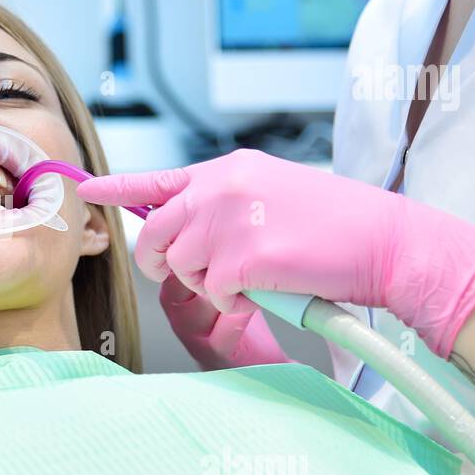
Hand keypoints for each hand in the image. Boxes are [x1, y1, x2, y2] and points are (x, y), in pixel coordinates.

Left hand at [76, 149, 474, 358]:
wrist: (388, 241)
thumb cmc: (337, 226)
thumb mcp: (270, 195)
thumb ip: (221, 206)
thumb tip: (182, 233)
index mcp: (227, 170)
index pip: (155, 180)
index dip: (115, 190)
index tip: (86, 190)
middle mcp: (220, 188)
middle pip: (155, 236)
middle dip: (167, 265)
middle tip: (200, 275)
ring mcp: (229, 220)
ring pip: (181, 268)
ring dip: (210, 286)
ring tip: (252, 278)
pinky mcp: (244, 257)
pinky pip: (213, 294)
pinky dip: (235, 304)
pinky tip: (266, 290)